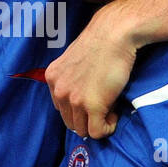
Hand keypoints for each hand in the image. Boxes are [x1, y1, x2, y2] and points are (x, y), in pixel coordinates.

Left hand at [45, 13, 135, 138]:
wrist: (115, 34)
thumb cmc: (101, 42)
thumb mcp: (74, 60)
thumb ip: (72, 78)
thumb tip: (82, 96)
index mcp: (52, 78)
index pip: (61, 108)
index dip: (79, 108)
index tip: (94, 100)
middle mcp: (59, 89)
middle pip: (70, 122)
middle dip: (87, 119)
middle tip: (104, 106)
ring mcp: (74, 99)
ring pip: (82, 130)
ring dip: (98, 123)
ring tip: (111, 108)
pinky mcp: (92, 105)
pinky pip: (97, 132)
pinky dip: (107, 128)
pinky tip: (114, 115)